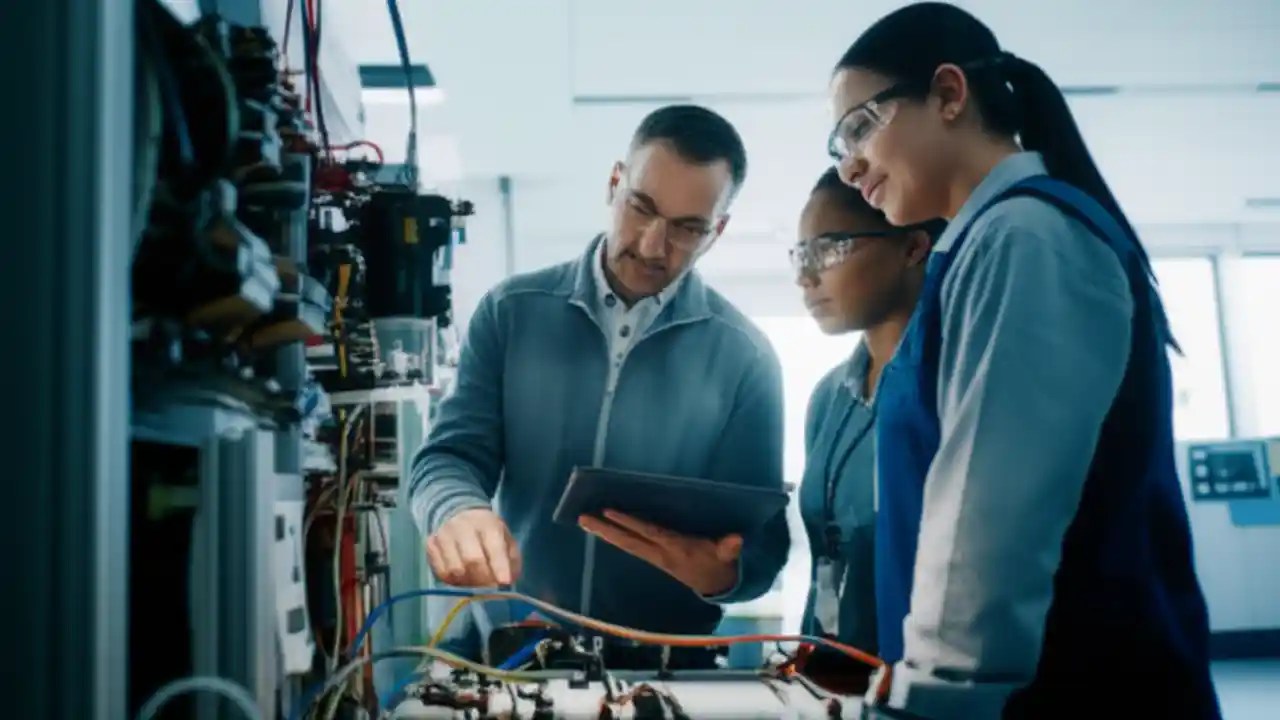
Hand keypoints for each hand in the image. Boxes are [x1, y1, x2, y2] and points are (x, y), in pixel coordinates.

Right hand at [426, 508, 521, 586]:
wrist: (458, 514)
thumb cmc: (487, 531)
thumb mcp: (505, 538)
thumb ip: (510, 560)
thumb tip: (507, 581)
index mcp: (487, 523)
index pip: (494, 547)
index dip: (500, 567)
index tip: (504, 582)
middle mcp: (462, 526)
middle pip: (472, 560)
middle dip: (483, 579)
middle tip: (490, 587)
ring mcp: (443, 535)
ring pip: (454, 570)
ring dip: (467, 582)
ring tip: (475, 582)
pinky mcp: (431, 545)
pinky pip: (441, 572)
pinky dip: (453, 581)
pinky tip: (461, 578)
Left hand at [579, 510, 741, 596]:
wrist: (715, 585)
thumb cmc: (719, 563)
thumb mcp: (726, 556)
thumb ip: (729, 548)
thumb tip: (736, 540)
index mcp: (675, 549)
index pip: (648, 533)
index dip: (630, 523)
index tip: (610, 511)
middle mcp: (659, 554)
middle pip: (628, 541)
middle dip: (605, 530)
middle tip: (582, 518)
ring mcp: (654, 557)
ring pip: (625, 544)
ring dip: (604, 533)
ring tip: (584, 521)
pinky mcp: (653, 557)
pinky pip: (630, 545)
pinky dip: (614, 536)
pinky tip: (602, 529)